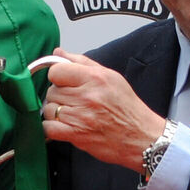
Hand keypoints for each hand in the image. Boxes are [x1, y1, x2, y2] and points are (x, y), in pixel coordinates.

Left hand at [39, 48, 165, 170]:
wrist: (142, 137)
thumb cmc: (127, 108)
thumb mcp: (111, 77)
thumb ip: (82, 62)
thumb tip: (58, 52)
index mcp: (96, 78)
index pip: (56, 70)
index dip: (58, 76)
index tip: (65, 83)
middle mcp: (88, 96)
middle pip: (52, 91)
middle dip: (59, 96)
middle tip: (75, 102)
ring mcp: (81, 116)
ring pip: (49, 109)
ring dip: (56, 113)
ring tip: (72, 115)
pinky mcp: (77, 135)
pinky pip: (48, 128)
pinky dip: (51, 128)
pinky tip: (64, 126)